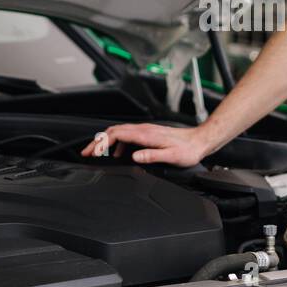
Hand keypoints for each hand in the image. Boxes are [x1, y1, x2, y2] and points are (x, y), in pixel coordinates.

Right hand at [78, 122, 213, 165]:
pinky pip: (127, 136)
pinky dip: (117, 143)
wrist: (199, 141)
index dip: (101, 143)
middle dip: (97, 141)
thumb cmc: (187, 150)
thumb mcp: (171, 156)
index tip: (92, 152)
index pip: (116, 135)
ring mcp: (146, 130)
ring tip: (97, 152)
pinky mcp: (149, 134)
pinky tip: (118, 153)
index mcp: (146, 135)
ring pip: (119, 132)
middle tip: (86, 152)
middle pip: (113, 131)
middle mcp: (144, 130)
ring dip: (105, 141)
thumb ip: (152, 155)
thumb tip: (134, 157)